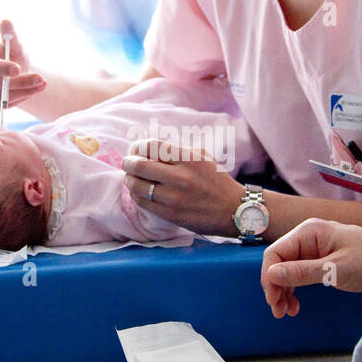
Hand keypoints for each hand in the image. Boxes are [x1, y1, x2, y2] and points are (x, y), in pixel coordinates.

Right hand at [0, 19, 46, 113]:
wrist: (18, 75)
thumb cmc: (14, 56)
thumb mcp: (16, 45)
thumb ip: (11, 35)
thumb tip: (6, 21)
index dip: (2, 67)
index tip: (19, 68)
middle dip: (21, 82)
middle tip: (41, 79)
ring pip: (1, 98)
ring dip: (24, 92)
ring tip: (42, 85)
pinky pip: (3, 107)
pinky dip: (19, 101)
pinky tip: (30, 93)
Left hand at [121, 141, 242, 234]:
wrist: (233, 210)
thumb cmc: (217, 182)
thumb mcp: (203, 158)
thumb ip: (179, 152)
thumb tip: (151, 149)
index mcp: (189, 159)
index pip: (153, 146)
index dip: (138, 146)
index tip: (136, 148)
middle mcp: (181, 177)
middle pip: (140, 165)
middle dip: (128, 162)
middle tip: (127, 163)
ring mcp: (174, 197)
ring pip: (138, 185)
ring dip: (129, 180)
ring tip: (130, 178)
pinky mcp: (171, 214)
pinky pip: (143, 203)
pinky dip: (135, 195)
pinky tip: (137, 192)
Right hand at [261, 218, 361, 315]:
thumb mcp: (335, 269)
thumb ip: (303, 272)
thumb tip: (272, 275)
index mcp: (308, 232)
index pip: (275, 253)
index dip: (269, 277)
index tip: (274, 300)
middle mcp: (307, 238)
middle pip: (278, 263)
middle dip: (275, 287)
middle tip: (280, 311)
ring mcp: (313, 249)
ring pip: (286, 271)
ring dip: (283, 291)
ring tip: (287, 311)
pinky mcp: (320, 260)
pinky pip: (299, 274)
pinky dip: (294, 290)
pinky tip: (296, 304)